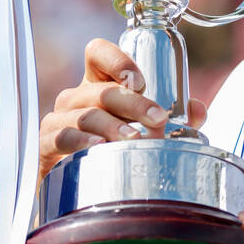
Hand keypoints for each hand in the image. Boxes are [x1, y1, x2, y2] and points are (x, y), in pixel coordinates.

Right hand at [38, 38, 206, 187]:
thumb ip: (175, 117)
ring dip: (113, 125)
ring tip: (135, 139)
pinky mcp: (46, 145)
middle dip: (134, 103)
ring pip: (86, 114)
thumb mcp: (142, 129)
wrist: (79, 191)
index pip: (97, 53)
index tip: (140, 79)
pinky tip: (98, 146)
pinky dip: (81, 141)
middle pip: (102, 90)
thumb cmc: (113, 150)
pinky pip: (62, 137)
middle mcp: (75, 98)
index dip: (117, 59)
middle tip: (158, 118)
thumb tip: (197, 109)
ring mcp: (58, 120)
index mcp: (97, 84)